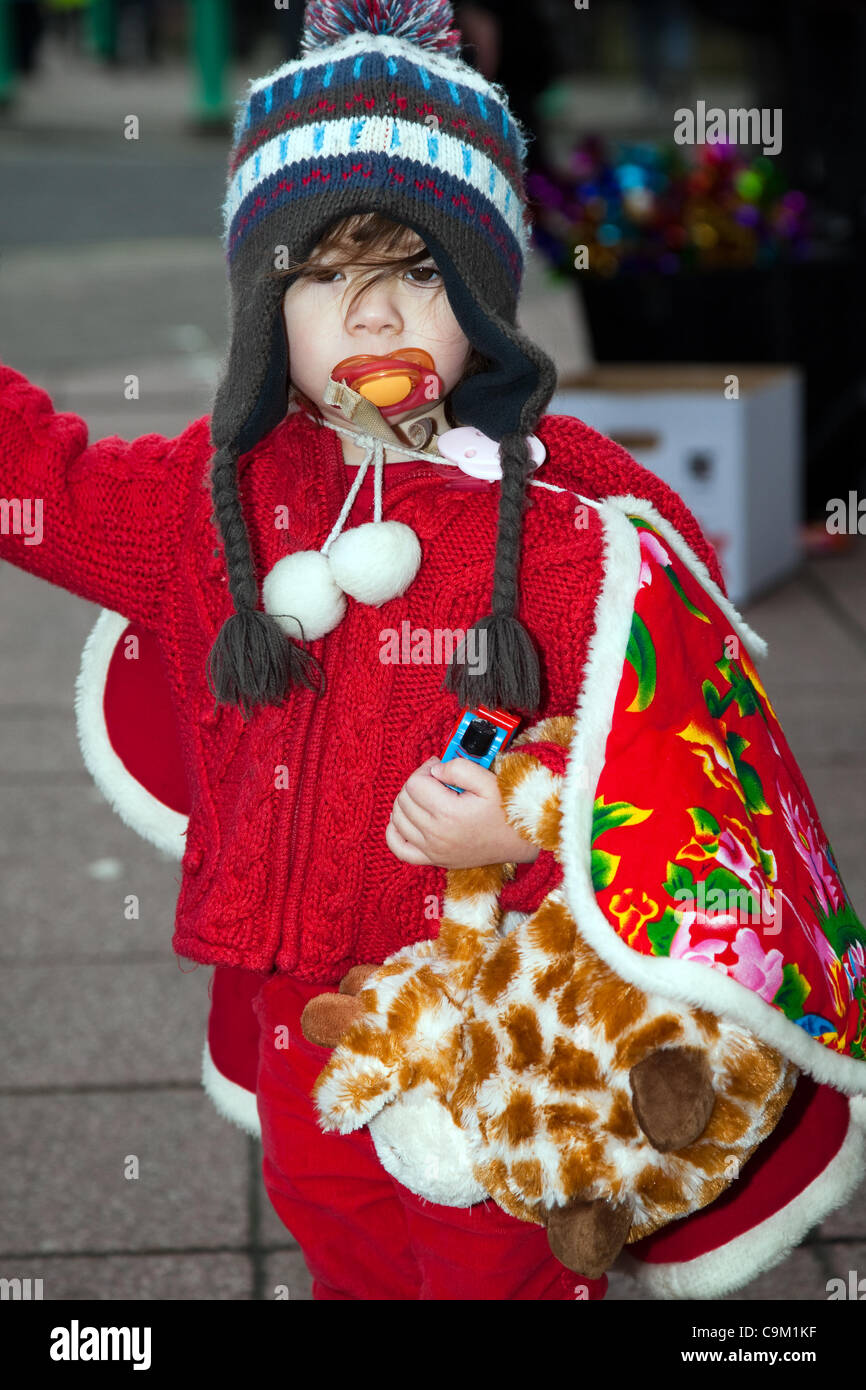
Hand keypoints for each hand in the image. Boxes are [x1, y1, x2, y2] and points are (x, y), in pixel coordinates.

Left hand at [385, 756, 540, 868]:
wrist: (521, 840)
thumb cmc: (507, 809)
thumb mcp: (489, 780)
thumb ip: (460, 768)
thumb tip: (435, 770)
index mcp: (448, 813)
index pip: (414, 784)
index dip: (425, 770)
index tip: (440, 768)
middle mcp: (436, 834)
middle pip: (403, 799)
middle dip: (417, 783)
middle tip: (436, 780)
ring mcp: (433, 850)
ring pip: (398, 819)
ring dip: (407, 803)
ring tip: (427, 796)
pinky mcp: (434, 859)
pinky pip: (399, 848)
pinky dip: (395, 832)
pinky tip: (405, 819)